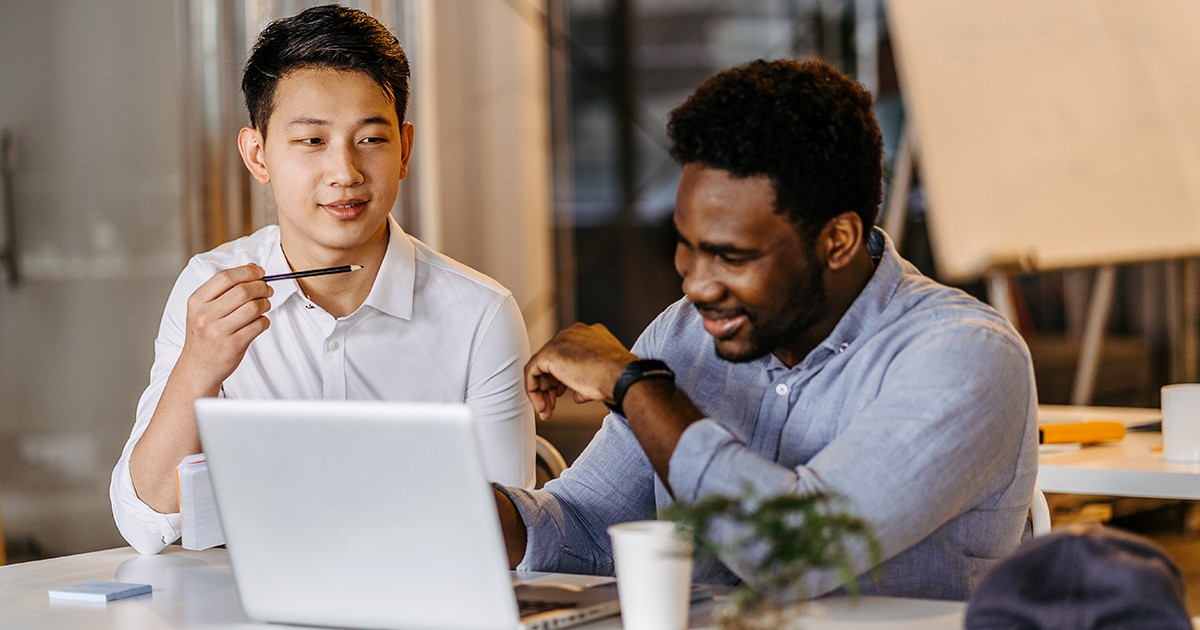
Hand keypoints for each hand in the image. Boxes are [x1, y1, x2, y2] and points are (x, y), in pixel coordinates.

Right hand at [175, 264, 273, 388]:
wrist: (198, 367)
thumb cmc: (203, 336)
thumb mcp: (200, 310)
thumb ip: (221, 292)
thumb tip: (252, 272)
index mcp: (197, 302)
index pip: (225, 277)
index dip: (246, 271)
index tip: (259, 272)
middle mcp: (206, 315)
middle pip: (243, 291)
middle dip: (261, 287)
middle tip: (267, 289)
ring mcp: (219, 331)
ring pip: (253, 307)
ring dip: (265, 303)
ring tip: (265, 305)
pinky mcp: (233, 345)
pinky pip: (258, 325)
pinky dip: (265, 321)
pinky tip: (260, 322)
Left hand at [524, 323, 637, 419]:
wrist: (623, 377)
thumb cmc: (620, 378)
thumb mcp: (601, 378)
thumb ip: (584, 382)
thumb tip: (575, 394)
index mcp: (589, 335)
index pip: (566, 356)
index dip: (561, 379)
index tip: (561, 395)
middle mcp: (573, 333)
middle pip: (552, 361)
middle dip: (550, 387)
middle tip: (551, 406)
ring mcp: (561, 340)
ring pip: (541, 366)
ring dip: (542, 392)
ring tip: (547, 411)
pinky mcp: (550, 352)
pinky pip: (532, 371)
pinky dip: (534, 390)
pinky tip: (542, 405)